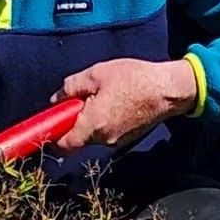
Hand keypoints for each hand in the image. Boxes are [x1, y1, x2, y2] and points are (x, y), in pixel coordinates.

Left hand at [50, 58, 198, 152]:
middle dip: (72, 121)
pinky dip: (103, 120)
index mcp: (93, 125)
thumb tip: (56, 99)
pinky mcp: (128, 137)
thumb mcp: (95, 75)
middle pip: (76, 138)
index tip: (49, 124)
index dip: (52, 136)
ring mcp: (118, 140)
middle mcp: (105, 138)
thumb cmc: (134, 79)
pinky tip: (114, 102)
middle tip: (79, 99)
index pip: (63, 144)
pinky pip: (106, 132)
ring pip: (92, 134)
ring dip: (89, 119)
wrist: (170, 89)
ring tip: (102, 96)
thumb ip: (70, 88)